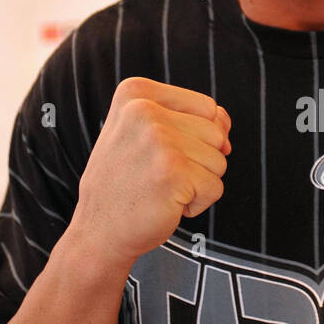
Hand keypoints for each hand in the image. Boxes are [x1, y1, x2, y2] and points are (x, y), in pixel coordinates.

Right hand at [71, 76, 230, 270]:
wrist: (98, 230)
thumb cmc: (126, 182)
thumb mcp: (144, 133)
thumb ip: (188, 118)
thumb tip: (225, 126)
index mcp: (135, 93)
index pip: (207, 108)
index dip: (198, 138)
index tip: (160, 153)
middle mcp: (144, 110)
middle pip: (216, 134)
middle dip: (199, 162)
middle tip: (158, 175)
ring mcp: (159, 141)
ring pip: (219, 161)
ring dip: (198, 183)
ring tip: (161, 188)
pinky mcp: (173, 173)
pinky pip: (215, 187)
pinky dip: (198, 204)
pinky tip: (166, 204)